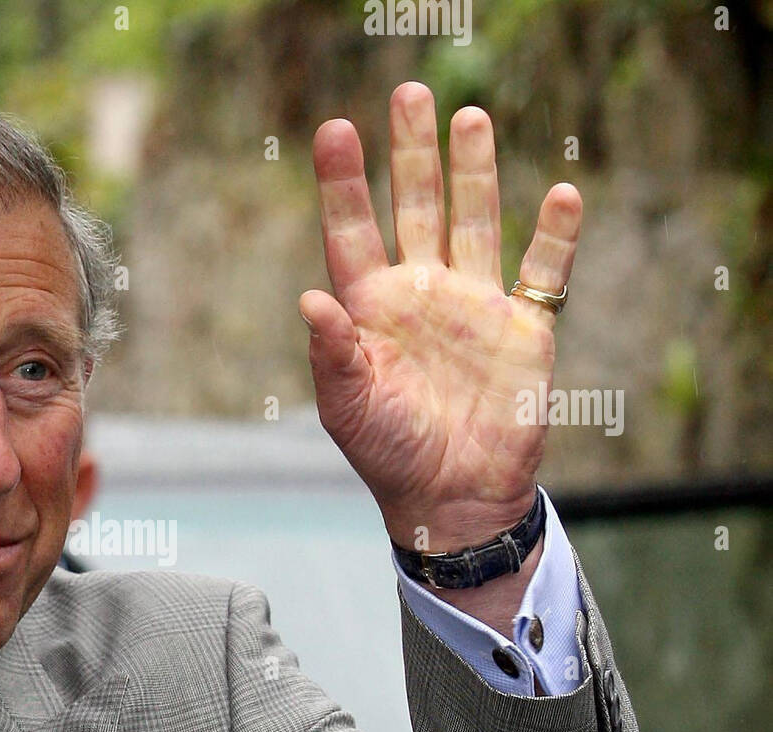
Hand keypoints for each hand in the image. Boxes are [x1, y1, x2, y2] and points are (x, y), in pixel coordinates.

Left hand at [301, 82, 579, 551]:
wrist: (452, 498)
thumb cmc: (389, 454)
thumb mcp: (348, 408)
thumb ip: (332, 354)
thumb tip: (311, 299)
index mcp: (372, 309)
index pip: (353, 233)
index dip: (343, 183)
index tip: (334, 130)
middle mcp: (422, 293)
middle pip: (415, 207)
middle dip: (410, 153)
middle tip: (407, 94)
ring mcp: (474, 305)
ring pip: (475, 220)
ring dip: (472, 172)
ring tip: (467, 118)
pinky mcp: (525, 327)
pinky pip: (544, 270)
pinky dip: (555, 235)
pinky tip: (560, 192)